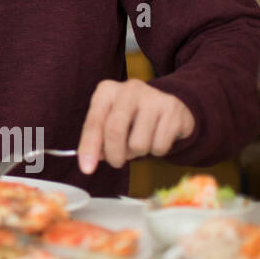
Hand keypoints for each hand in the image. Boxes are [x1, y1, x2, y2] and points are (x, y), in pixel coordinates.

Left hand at [77, 78, 195, 173]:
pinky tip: (158, 137)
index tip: (86, 169)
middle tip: (116, 163)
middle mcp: (129, 89)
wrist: (168, 107)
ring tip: (141, 141)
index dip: (89, 147)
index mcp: (107, 90)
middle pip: (114, 131)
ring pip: (138, 144)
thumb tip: (90, 161)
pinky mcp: (173, 109)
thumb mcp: (110, 121)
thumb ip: (98, 139)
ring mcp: (153, 97)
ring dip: (138, 152)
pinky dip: (157, 150)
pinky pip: (160, 147)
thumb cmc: (132, 117)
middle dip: (114, 155)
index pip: (94, 122)